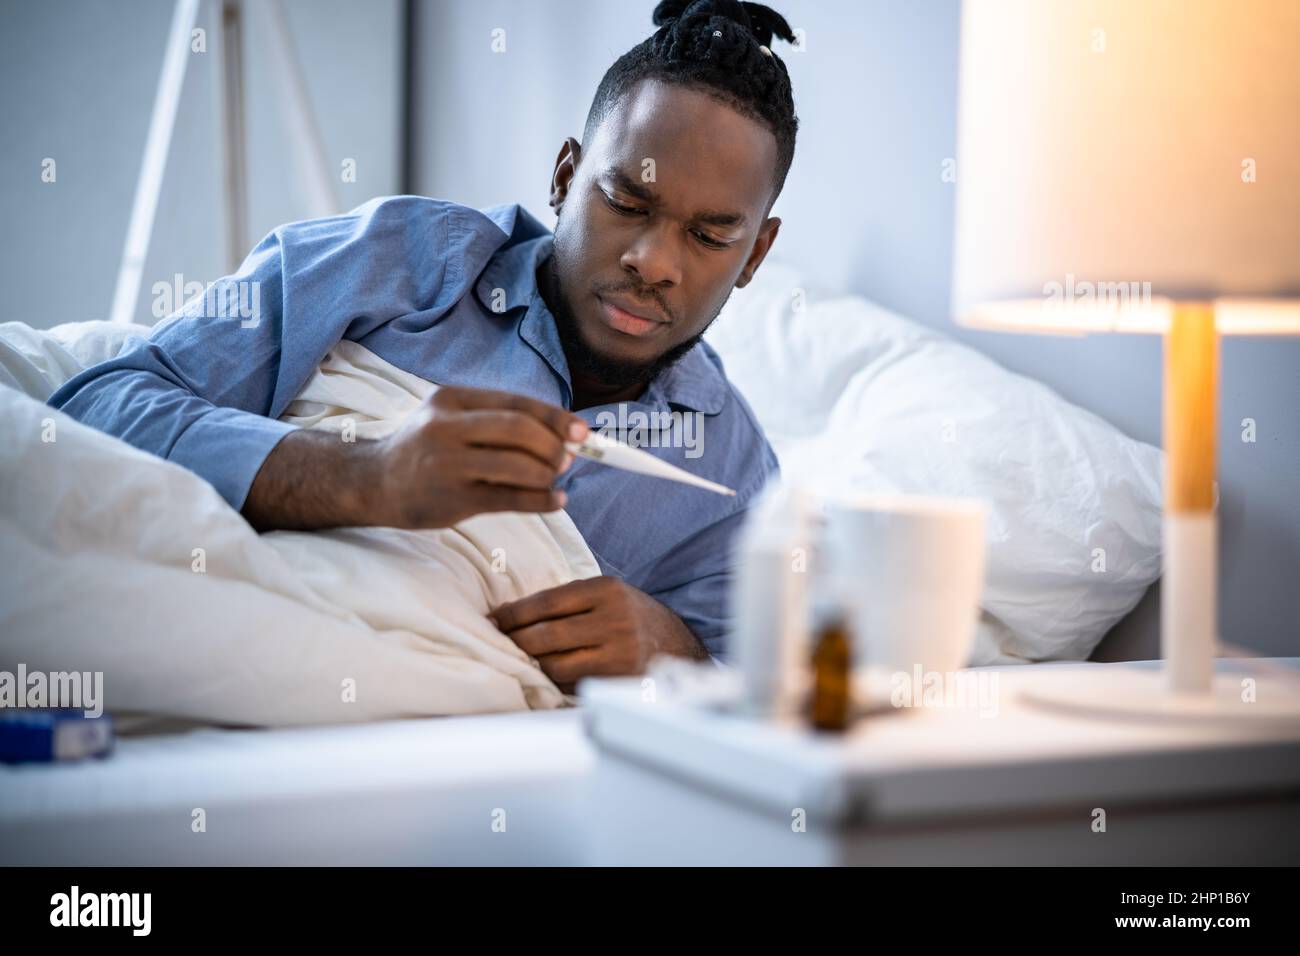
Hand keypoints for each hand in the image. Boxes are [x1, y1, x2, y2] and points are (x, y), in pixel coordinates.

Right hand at [372, 385, 587, 528]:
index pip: (515, 403)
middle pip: (519, 430)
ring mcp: (447, 465)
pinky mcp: (452, 500)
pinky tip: (555, 501)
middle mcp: (446, 428)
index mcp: (451, 400)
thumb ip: (498, 422)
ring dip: (548, 474)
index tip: (582, 431)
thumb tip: (565, 437)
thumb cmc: (425, 450)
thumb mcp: (451, 420)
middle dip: (553, 446)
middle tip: (567, 459)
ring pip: (517, 466)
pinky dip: (541, 501)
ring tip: (554, 479)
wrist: (373, 483)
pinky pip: (510, 500)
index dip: (555, 417)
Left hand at [489, 576, 709, 693]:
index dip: (514, 613)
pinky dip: (553, 679)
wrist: (675, 643)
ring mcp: (619, 651)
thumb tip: (511, 612)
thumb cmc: (629, 616)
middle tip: (498, 641)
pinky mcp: (620, 678)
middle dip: (515, 640)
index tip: (494, 619)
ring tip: (520, 659)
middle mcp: (614, 618)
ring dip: (532, 663)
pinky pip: (572, 682)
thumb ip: (568, 599)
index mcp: (606, 590)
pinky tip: (546, 674)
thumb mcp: (607, 595)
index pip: (547, 601)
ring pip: (555, 663)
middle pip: (546, 634)